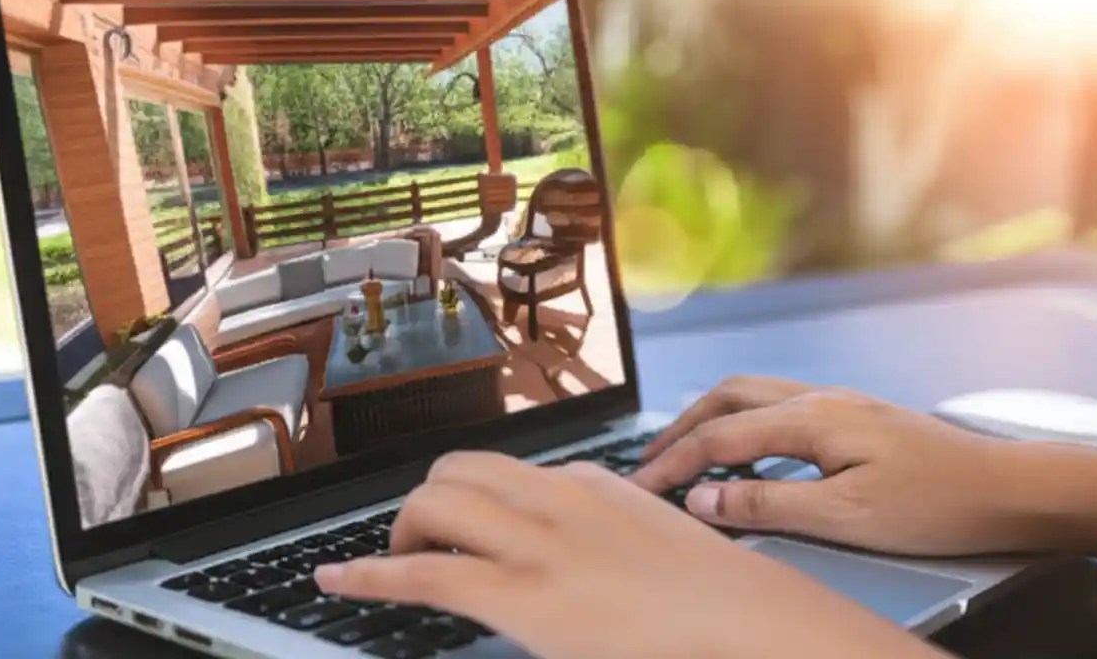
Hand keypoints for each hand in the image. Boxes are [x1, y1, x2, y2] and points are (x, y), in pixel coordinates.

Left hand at [315, 452, 942, 658]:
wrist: (757, 628)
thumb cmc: (718, 603)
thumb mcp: (657, 550)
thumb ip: (612, 537)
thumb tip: (588, 558)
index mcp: (593, 485)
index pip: (507, 470)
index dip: (467, 495)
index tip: (452, 512)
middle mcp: (559, 498)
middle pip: (458, 468)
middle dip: (425, 499)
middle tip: (419, 537)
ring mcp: (540, 543)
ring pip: (436, 501)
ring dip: (402, 526)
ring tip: (394, 558)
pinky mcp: (523, 595)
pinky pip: (423, 572)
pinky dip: (370, 571)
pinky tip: (339, 577)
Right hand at [633, 377, 1028, 556]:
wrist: (1008, 487)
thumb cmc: (935, 504)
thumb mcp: (845, 516)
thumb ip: (767, 504)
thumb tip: (702, 498)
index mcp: (811, 420)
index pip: (719, 438)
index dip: (673, 462)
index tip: (641, 487)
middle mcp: (818, 399)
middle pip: (727, 398)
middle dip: (681, 428)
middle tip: (651, 462)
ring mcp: (838, 402)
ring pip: (752, 393)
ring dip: (710, 418)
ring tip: (686, 450)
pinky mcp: (854, 414)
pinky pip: (777, 403)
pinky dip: (742, 419)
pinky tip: (747, 447)